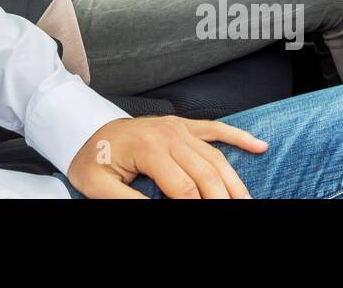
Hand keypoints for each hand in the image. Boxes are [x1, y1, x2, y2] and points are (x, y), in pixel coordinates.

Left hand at [67, 115, 267, 198]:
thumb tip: (158, 210)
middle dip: (223, 199)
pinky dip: (238, 136)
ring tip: (247, 201)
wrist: (84, 127)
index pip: (184, 189)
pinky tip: (259, 146)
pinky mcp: (181, 124)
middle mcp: (168, 135)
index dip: (199, 208)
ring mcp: (177, 127)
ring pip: (216, 156)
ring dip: (235, 181)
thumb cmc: (91, 158)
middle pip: (207, 174)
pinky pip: (215, 128)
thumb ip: (128, 202)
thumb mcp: (99, 186)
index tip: (209, 219)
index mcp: (148, 149)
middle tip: (237, 213)